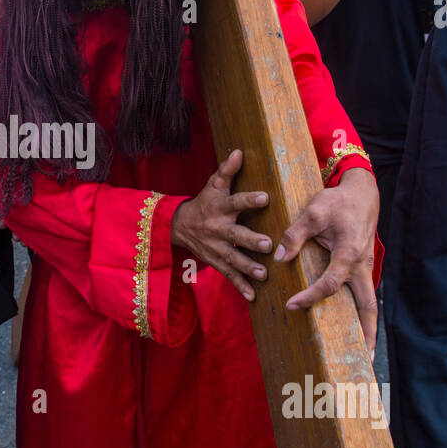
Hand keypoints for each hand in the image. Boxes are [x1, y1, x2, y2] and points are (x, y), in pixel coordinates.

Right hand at [170, 148, 272, 301]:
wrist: (178, 226)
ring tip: (263, 274)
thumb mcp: (213, 184)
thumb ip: (227, 170)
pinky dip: (240, 286)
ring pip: (233, 258)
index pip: (236, 201)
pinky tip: (253, 296)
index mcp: (220, 207)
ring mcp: (216, 247)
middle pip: (235, 235)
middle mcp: (218, 228)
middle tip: (267, 244)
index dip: (250, 199)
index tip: (265, 197)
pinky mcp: (216, 262)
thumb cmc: (204, 202)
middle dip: (250, 240)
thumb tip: (239, 151)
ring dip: (248, 267)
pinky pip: (228, 275)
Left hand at [275, 167, 378, 351]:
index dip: (310, 297)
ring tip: (364, 353)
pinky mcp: (363, 267)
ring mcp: (365, 268)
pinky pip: (363, 295)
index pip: (329, 284)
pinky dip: (362, 313)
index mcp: (349, 254)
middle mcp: (362, 266)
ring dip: (368, 327)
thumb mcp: (313, 211)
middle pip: (368, 305)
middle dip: (367, 332)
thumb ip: (294, 235)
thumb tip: (278, 258)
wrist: (361, 192)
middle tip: (363, 357)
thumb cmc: (337, 201)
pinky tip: (354, 328)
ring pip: (370, 303)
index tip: (290, 305)